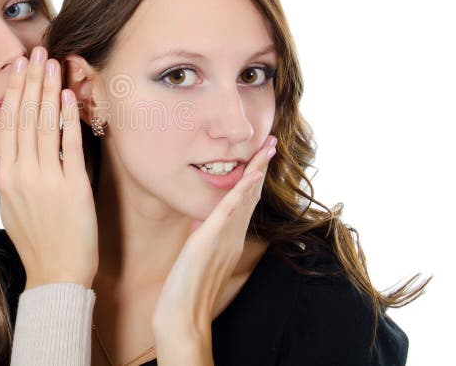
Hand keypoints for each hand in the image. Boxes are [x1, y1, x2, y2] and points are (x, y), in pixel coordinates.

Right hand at [0, 46, 97, 288]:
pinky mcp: (73, 188)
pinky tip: (68, 96)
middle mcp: (22, 175)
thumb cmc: (37, 242)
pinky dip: (68, 119)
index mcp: (5, 178)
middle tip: (35, 51)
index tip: (19, 68)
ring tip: (52, 63)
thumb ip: (15, 173)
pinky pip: (69, 146)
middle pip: (24, 117)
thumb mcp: (13, 205)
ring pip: (44, 125)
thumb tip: (19, 146)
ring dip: (48, 90)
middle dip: (30, 80)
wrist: (56, 276)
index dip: (14, 92)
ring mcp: (47, 180)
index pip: (8, 124)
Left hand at [152, 134, 276, 363]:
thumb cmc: (187, 286)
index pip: (245, 201)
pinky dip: (241, 192)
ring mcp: (224, 237)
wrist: (183, 312)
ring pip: (245, 198)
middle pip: (251, 194)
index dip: (254, 177)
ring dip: (256, 171)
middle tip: (272, 143)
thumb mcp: (197, 251)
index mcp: (229, 237)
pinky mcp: (210, 239)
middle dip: (261, 167)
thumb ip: (204, 233)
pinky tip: (251, 176)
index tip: (261, 156)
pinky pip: (229, 212)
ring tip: (267, 149)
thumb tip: (202, 217)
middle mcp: (232, 235)